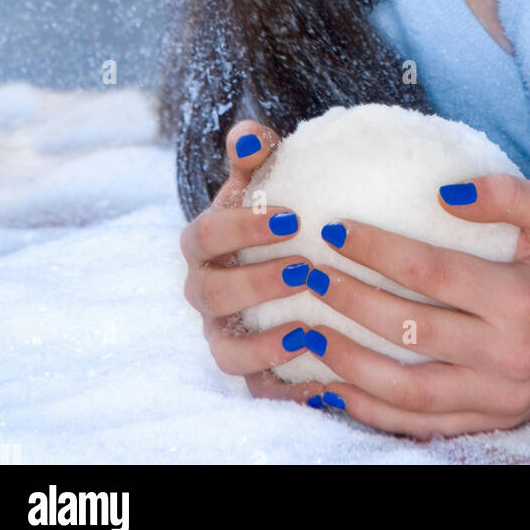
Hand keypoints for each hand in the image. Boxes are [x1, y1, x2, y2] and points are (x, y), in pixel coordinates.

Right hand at [179, 120, 326, 407]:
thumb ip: (254, 156)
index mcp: (202, 244)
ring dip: (263, 344)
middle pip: (212, 295)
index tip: (291, 218)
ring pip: (226, 352)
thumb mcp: (260, 181)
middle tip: (305, 268)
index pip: (206, 236)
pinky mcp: (249, 373)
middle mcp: (204, 293)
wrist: (276, 256)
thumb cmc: (271, 211)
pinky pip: (259, 391)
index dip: (242, 228)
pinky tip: (327, 383)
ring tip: (307, 330)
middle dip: (256, 283)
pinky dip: (286, 392)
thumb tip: (250, 136)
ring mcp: (223, 335)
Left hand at [299, 174, 529, 437]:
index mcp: (522, 299)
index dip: (378, 251)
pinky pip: (419, 425)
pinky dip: (369, 411)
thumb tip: (443, 189)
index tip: (334, 228)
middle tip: (306, 273)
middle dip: (348, 301)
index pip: (432, 273)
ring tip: (304, 331)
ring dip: (347, 363)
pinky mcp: (490, 423)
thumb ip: (505, 192)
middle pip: (409, 331)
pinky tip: (331, 388)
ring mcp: (497, 398)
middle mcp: (507, 356)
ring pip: (405, 390)